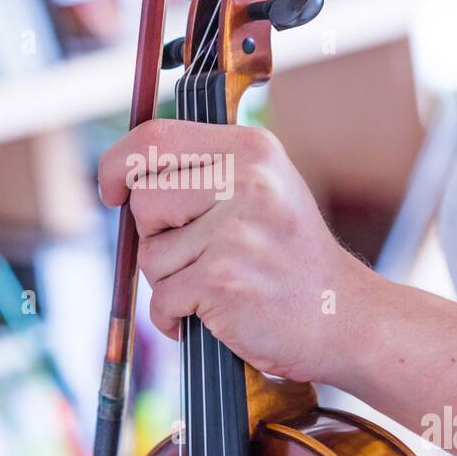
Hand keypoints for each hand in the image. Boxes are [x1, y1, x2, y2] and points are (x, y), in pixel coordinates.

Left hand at [98, 119, 377, 386]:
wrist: (344, 317)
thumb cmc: (291, 258)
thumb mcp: (262, 190)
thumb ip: (205, 172)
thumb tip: (124, 174)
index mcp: (251, 150)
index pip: (155, 138)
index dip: (118, 163)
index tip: (112, 189)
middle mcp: (245, 182)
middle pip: (144, 199)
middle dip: (154, 235)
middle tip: (195, 254)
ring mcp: (234, 232)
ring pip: (150, 255)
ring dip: (170, 281)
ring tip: (215, 286)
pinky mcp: (222, 281)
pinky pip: (161, 299)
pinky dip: (174, 317)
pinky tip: (211, 315)